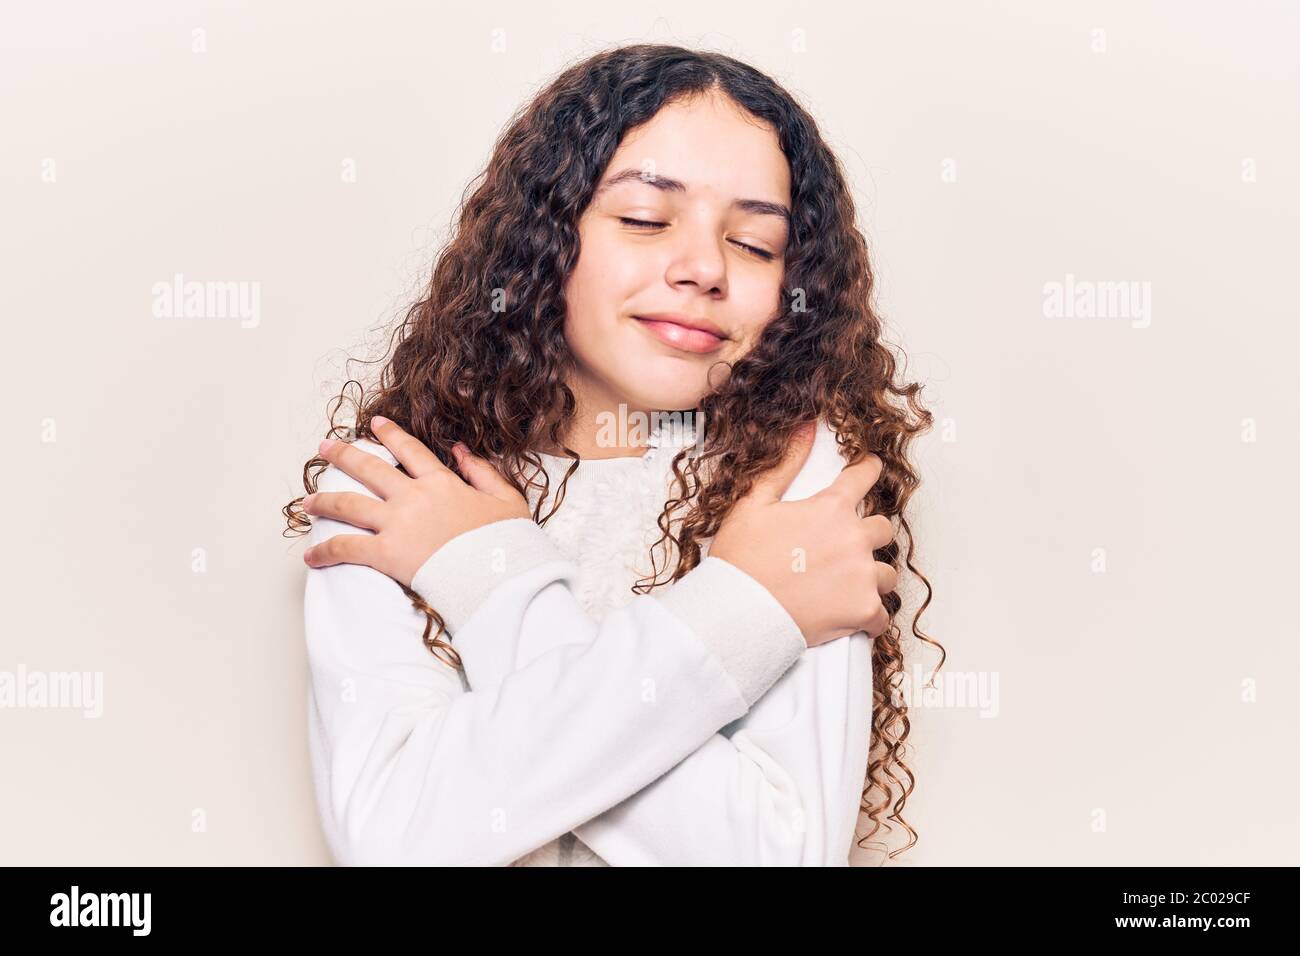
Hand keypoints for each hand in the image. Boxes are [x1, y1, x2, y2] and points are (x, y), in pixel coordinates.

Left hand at [301, 417, 530, 587]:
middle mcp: (413, 497)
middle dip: (342, 455)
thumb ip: (482, 471)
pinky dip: (325, 551)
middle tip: (324, 447)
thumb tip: (460, 449)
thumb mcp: (506, 499)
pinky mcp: (386, 553)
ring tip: (307, 501)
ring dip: (323, 501)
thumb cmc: (506, 542)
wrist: (498, 575)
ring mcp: (397, 524)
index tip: (375, 423)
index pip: (409, 449)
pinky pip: (346, 548)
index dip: (390, 434)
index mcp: (441, 482)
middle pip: (368, 469)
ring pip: (348, 505)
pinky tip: (310, 556)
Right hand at [708, 422, 897, 647]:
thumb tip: (805, 429)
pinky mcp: (862, 610)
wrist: (738, 612)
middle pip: (882, 529)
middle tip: (845, 548)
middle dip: (867, 536)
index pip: (862, 478)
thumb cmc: (741, 561)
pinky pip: (881, 615)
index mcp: (830, 509)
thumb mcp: (753, 503)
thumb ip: (784, 465)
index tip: (870, 470)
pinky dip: (868, 617)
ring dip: (871, 578)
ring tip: (845, 586)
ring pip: (886, 574)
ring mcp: (861, 576)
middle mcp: (853, 539)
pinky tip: (851, 616)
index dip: (867, 470)